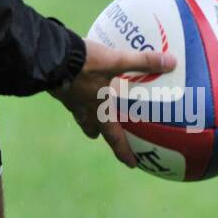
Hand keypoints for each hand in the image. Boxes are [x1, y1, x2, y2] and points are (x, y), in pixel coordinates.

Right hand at [50, 39, 176, 167]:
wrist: (46, 53)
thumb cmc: (83, 63)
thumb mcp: (117, 60)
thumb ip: (143, 61)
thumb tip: (171, 62)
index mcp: (98, 109)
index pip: (114, 137)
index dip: (124, 151)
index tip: (132, 164)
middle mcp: (81, 108)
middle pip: (91, 126)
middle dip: (98, 132)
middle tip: (100, 136)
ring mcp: (66, 98)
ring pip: (77, 112)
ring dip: (83, 114)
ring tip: (87, 113)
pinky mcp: (55, 85)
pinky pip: (68, 95)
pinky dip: (74, 93)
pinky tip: (75, 83)